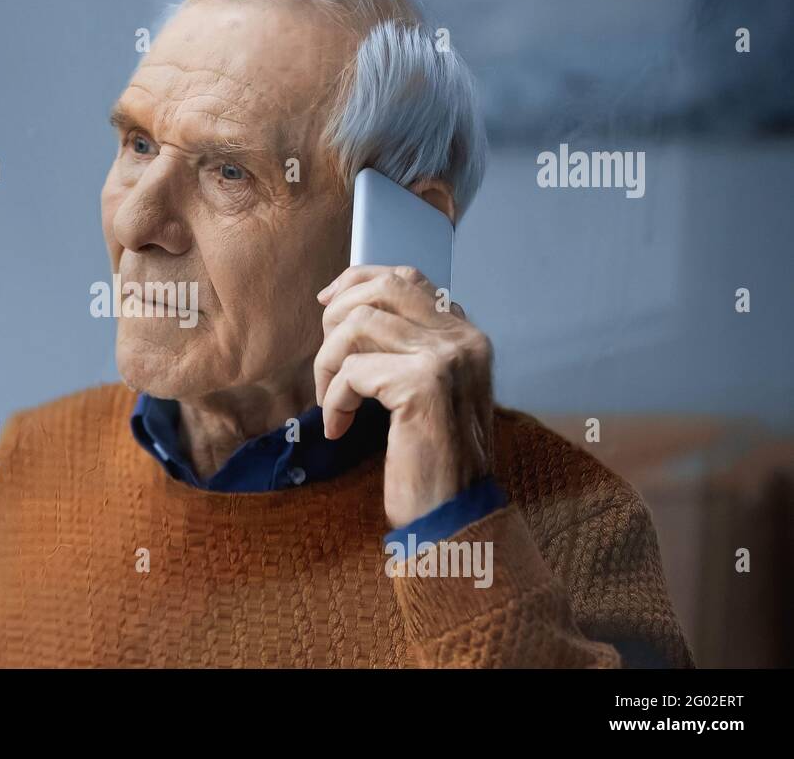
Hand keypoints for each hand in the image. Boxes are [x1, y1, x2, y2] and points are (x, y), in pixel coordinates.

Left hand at [314, 265, 493, 527]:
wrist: (456, 517)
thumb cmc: (432, 462)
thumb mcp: (425, 393)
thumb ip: (405, 350)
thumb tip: (349, 308)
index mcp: (468, 337)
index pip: (408, 278)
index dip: (359, 281)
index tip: (326, 303)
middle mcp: (465, 339)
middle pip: (382, 288)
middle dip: (337, 317)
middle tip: (326, 363)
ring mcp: (448, 358)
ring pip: (359, 323)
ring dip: (328, 362)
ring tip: (330, 402)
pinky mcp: (424, 385)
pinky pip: (353, 371)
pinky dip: (335, 398)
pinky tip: (339, 428)